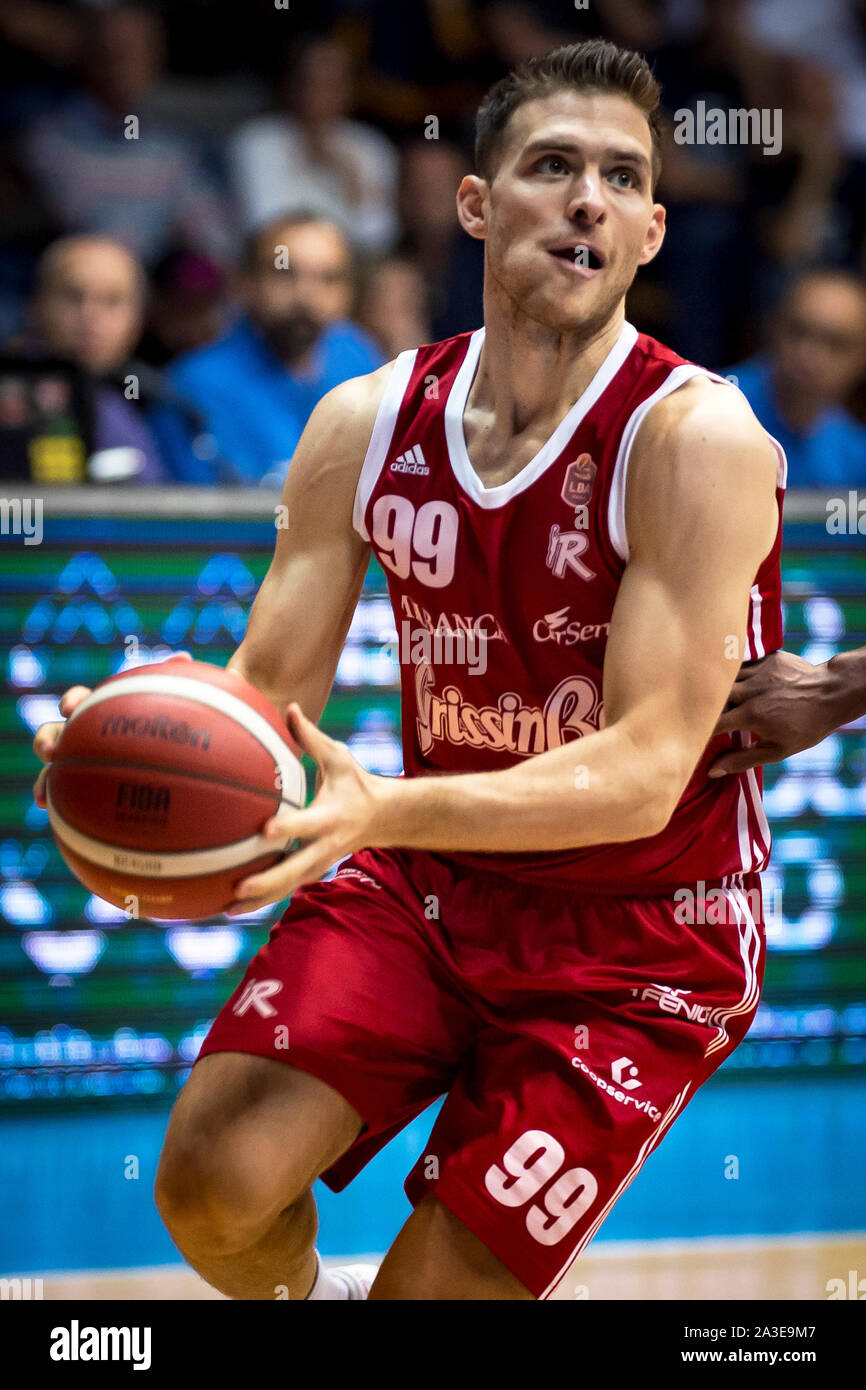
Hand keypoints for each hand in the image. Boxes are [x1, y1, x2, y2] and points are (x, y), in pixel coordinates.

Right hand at [32, 651, 194, 807]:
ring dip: (44, 780)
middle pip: (55, 734)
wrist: (167, 762)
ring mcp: (80, 766)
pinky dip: (55, 803)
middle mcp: (83, 737)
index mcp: (99, 713)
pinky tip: (55, 814)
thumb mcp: (169, 706)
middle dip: (46, 739)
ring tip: (45, 795)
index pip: (78, 701)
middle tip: (52, 749)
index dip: (72, 702)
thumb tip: (183, 656)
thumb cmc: (164, 727)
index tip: (72, 707)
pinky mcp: (82, 792)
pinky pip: (65, 799)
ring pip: (52, 771)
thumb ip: (170, 684)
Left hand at [226, 702, 386, 913]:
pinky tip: (232, 907)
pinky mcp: (314, 871)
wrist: (385, 818)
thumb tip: (289, 706)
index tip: (266, 831)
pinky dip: (263, 900)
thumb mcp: (339, 756)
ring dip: (260, 900)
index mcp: (331, 816)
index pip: (308, 824)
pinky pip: (287, 888)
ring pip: (289, 886)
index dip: (289, 828)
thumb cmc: (356, 782)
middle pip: (296, 869)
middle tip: (237, 887)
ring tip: (226, 908)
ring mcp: (321, 863)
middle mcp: (326, 845)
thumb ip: (311, 736)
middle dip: (268, 881)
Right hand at [708, 649, 840, 775]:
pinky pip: (744, 664)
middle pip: (714, 694)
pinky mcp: (768, 658)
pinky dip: (738, 673)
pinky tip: (744, 682)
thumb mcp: (777, 750)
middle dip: (706, 705)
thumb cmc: (806, 727)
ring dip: (722, 687)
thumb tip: (712, 771)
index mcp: (752, 715)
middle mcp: (752, 690)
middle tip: (705, 714)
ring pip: (727, 676)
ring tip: (723, 697)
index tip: (695, 736)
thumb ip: (742, 760)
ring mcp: (760, 671)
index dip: (700, 730)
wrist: (834, 694)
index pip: (713, 723)